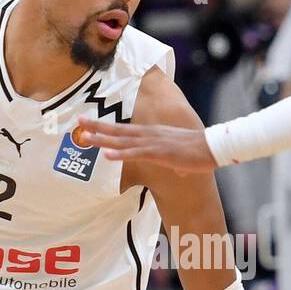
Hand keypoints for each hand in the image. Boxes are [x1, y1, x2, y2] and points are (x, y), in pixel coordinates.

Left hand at [77, 116, 218, 172]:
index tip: (88, 121)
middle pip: (118, 130)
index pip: (123, 128)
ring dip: (103, 140)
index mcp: (151, 133)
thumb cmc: (197, 151)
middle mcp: (148, 135)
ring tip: (85, 138)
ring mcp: (152, 143)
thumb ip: (172, 160)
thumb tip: (176, 168)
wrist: (212, 147)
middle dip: (97, 126)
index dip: (105, 125)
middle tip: (78, 121)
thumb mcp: (178, 154)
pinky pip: (136, 154)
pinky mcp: (159, 154)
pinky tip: (107, 155)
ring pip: (122, 141)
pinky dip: (121, 154)